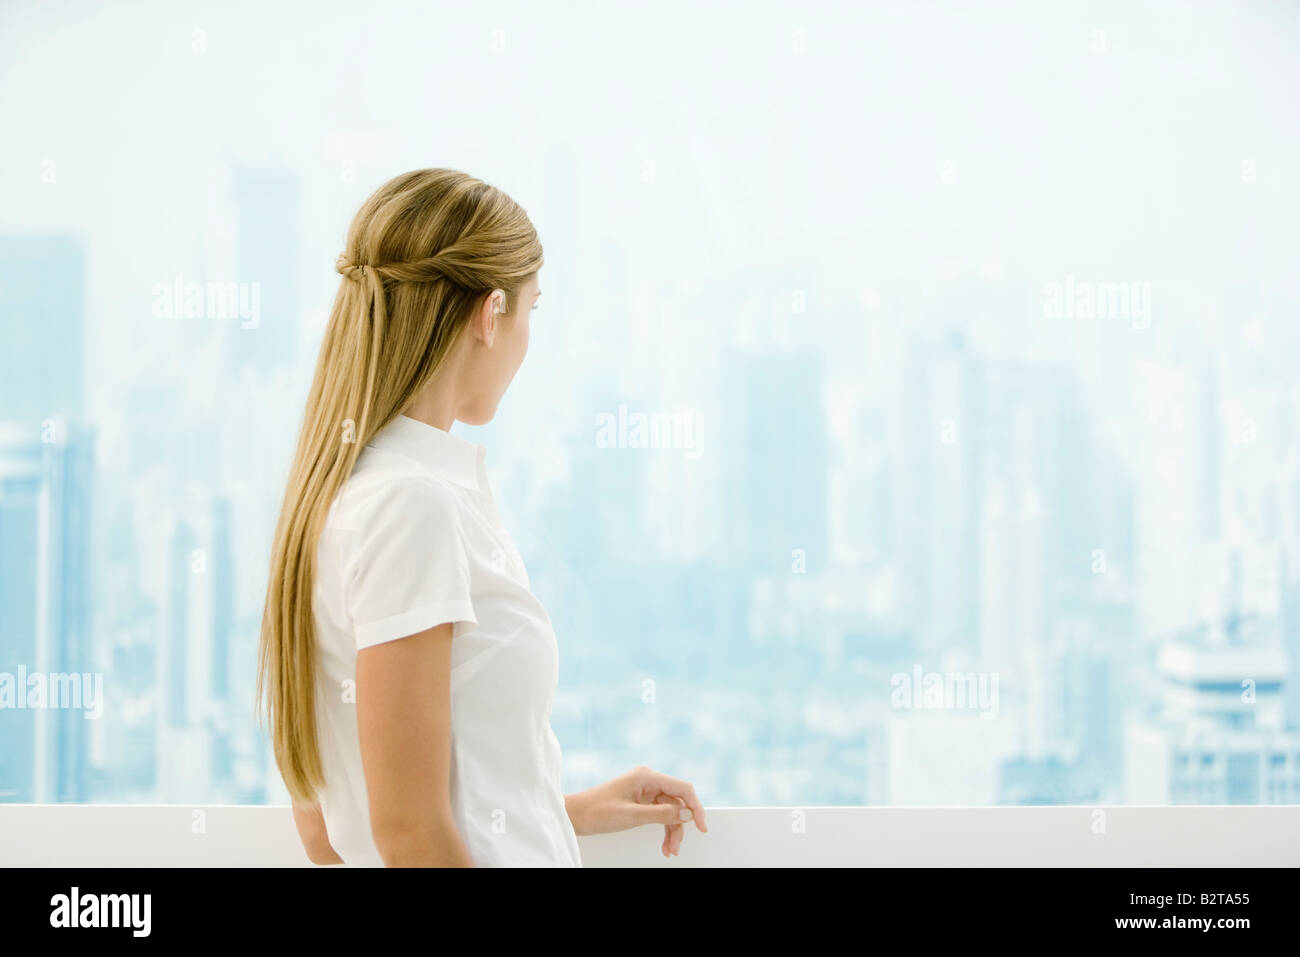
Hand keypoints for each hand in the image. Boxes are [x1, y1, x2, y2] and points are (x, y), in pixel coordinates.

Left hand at [565, 766, 707, 857]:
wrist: (575, 815)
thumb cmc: (597, 811)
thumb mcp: (632, 816)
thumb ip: (661, 814)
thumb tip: (687, 814)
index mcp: (646, 776)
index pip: (682, 789)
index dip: (696, 807)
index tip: (702, 826)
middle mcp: (648, 780)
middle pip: (677, 802)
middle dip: (680, 825)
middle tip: (677, 846)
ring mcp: (644, 791)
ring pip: (670, 810)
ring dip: (672, 831)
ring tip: (670, 850)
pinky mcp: (640, 801)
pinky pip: (660, 814)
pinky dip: (663, 829)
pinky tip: (664, 844)